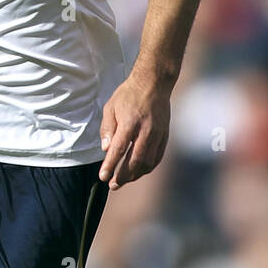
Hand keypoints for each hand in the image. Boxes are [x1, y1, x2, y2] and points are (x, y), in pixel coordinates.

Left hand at [98, 70, 170, 189]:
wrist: (154, 83)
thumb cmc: (128, 94)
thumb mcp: (110, 107)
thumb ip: (107, 129)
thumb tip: (106, 150)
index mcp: (130, 123)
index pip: (119, 150)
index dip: (110, 166)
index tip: (103, 177)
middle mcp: (146, 130)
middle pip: (135, 161)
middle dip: (123, 176)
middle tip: (113, 185)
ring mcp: (158, 134)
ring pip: (148, 162)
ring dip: (136, 174)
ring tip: (124, 180)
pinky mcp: (165, 135)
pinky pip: (157, 157)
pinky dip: (148, 167)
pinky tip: (139, 171)